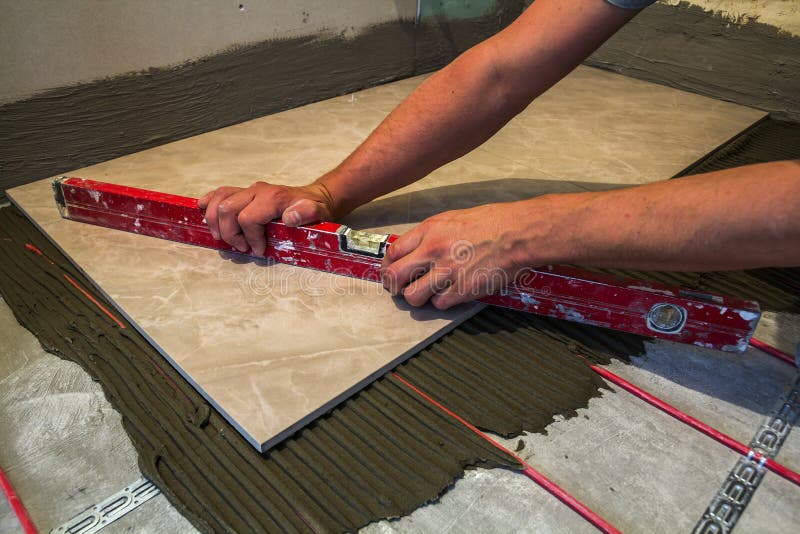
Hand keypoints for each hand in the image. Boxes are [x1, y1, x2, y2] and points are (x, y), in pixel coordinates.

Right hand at [198, 181, 336, 254]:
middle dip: (229, 233)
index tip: (258, 249)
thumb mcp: (317, 213)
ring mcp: (249, 190)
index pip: (247, 218)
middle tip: (241, 247)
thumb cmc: (314, 209)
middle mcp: (257, 191)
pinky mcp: (244, 192)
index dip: (249, 238)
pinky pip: (220, 193)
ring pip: (219, 199)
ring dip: (215, 221)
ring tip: (223, 238)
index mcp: (273, 197)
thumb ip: (306, 213)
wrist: (314, 197)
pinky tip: (203, 211)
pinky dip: (209, 203)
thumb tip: (290, 217)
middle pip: (227, 209)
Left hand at [381, 201, 545, 309]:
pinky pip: (439, 304)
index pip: (393, 253)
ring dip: (417, 297)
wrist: (516, 233)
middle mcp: (433, 250)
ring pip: (412, 296)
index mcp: (429, 230)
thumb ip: (429, 234)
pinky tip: (450, 292)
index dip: (388, 265)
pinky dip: (442, 301)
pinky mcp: (463, 289)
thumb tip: (413, 249)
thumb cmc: (491, 222)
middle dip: (394, 286)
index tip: (391, 270)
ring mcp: (448, 271)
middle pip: (395, 277)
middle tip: (400, 288)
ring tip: (426, 293)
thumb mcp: (452, 218)